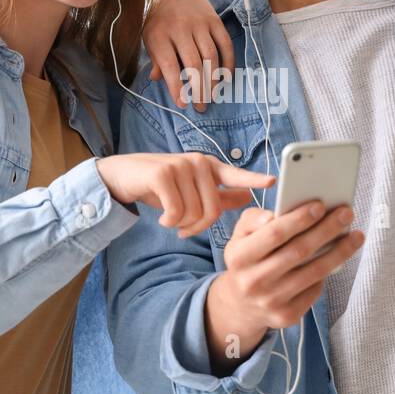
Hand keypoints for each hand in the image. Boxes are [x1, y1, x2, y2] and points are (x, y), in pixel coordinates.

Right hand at [95, 153, 273, 238]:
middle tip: (184, 230)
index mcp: (209, 166)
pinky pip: (176, 211)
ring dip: (182, 226)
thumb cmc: (159, 186)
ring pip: (194, 213)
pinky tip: (162, 218)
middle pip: (213, 209)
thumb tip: (247, 197)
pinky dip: (169, 221)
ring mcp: (181, 165)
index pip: (235, 174)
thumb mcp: (190, 190)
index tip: (272, 181)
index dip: (253, 179)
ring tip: (171, 220)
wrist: (122, 175)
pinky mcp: (163, 174)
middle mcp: (198, 162)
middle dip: (198, 227)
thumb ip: (218, 194)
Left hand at [142, 0, 233, 112]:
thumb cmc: (161, 21)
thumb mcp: (150, 38)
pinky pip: (225, 45)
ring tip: (212, 96)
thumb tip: (157, 79)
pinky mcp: (215, 22)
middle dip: (198, 89)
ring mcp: (200, 24)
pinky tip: (225, 79)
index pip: (168, 65)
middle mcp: (180, 28)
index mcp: (159, 34)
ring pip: (211, 56)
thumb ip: (155, 59)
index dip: (176, 87)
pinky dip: (228, 64)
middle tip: (201, 106)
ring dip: (213, 80)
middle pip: (193, 63)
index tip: (182, 104)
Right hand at [205, 203, 363, 371]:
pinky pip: (315, 289)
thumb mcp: (239, 236)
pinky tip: (339, 258)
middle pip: (299, 251)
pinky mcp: (286, 316)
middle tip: (347, 214)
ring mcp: (270, 301)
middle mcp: (253, 281)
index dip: (299, 218)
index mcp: (239, 257)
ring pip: (314, 272)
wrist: (241, 305)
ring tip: (356, 235)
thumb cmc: (247, 260)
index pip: (274, 233)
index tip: (321, 205)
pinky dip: (328, 272)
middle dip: (327, 230)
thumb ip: (253, 219)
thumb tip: (274, 214)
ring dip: (340, 252)